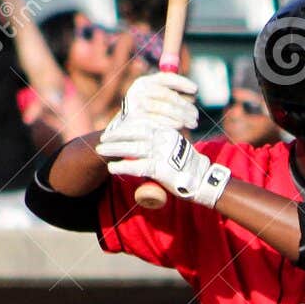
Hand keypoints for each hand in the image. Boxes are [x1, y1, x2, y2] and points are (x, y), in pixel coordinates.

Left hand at [97, 120, 231, 208]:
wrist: (203, 180)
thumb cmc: (188, 165)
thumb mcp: (175, 145)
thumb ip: (160, 140)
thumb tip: (145, 140)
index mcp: (167, 131)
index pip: (141, 123)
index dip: (125, 126)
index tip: (113, 129)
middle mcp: (163, 139)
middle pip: (134, 134)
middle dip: (116, 136)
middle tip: (102, 139)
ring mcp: (162, 154)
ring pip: (132, 149)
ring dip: (114, 149)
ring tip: (101, 151)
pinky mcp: (160, 169)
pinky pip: (137, 166)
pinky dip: (123, 166)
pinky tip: (111, 168)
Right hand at [110, 70, 199, 133]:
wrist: (124, 130)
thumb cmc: (146, 113)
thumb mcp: (154, 98)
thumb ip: (171, 93)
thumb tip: (193, 96)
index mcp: (144, 82)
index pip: (166, 78)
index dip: (182, 83)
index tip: (196, 89)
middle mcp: (139, 92)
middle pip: (167, 95)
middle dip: (185, 105)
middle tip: (196, 114)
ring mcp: (136, 106)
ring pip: (165, 108)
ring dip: (182, 116)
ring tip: (193, 122)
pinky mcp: (137, 120)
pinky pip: (159, 121)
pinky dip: (172, 123)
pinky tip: (180, 126)